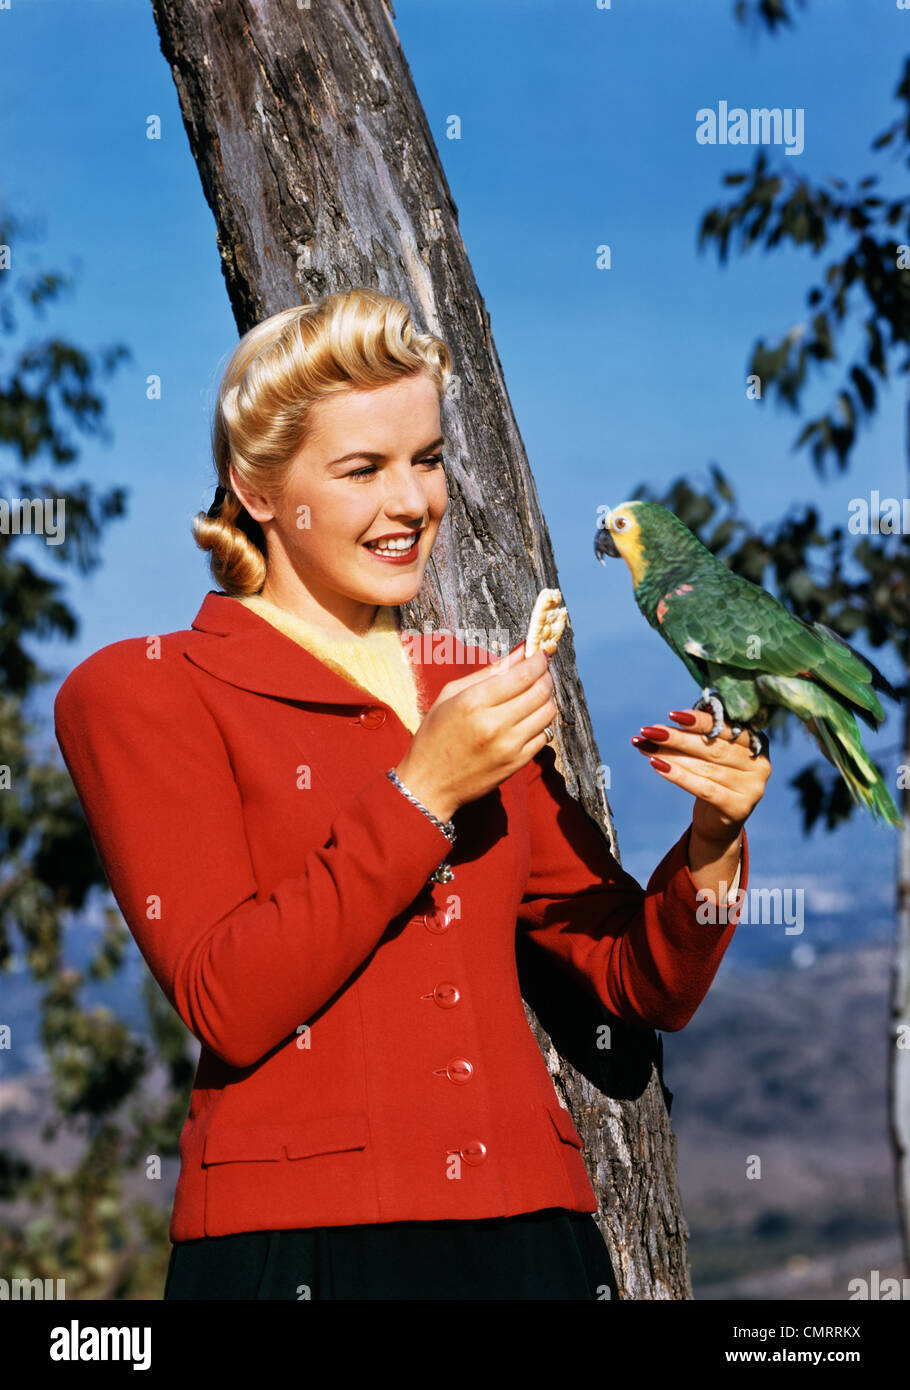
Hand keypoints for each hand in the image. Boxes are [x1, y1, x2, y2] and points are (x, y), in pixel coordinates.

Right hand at [394, 643, 556, 822]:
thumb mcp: (450, 695)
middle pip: (540, 692)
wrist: (430, 783)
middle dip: (545, 677)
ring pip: (547, 713)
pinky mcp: (517, 763)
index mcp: (474, 702)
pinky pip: (544, 736)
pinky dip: (540, 723)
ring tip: (533, 695)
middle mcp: (494, 724)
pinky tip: (526, 720)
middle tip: (540, 672)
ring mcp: (509, 746)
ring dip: (546, 699)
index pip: (523, 674)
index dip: (538, 660)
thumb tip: (520, 652)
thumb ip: (488, 672)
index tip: (540, 654)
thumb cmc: (435, 735)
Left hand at [631, 707, 770, 845]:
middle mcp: (760, 764)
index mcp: (757, 743)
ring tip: (647, 747)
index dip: (700, 721)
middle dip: (678, 737)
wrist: (720, 822)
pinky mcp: (738, 807)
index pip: (726, 728)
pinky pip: (704, 788)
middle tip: (651, 731)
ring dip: (671, 755)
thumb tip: (662, 724)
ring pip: (705, 767)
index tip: (673, 715)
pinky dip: (678, 776)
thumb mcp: (712, 755)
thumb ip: (699, 736)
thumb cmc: (714, 779)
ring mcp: (752, 787)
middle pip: (713, 747)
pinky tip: (657, 765)